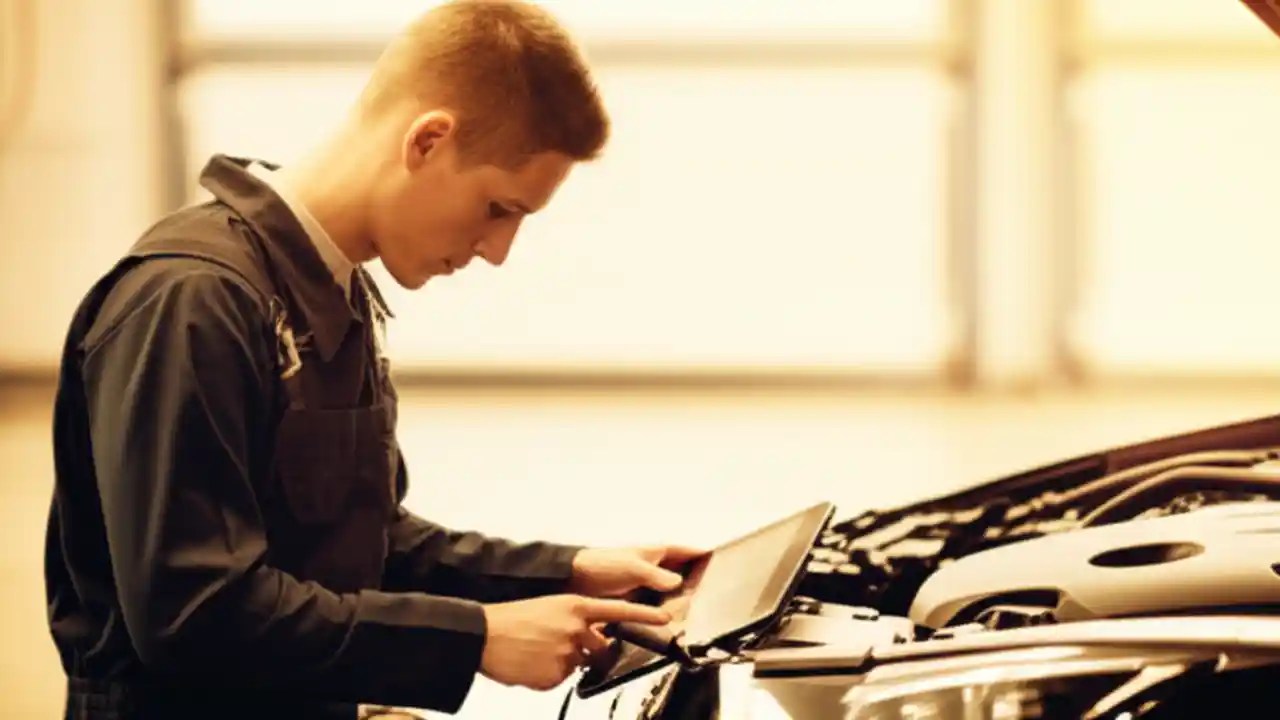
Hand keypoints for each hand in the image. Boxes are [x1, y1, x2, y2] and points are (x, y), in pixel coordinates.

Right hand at [480, 594, 670, 690]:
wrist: (483, 634)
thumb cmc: (514, 619)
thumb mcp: (551, 609)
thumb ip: (576, 620)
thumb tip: (592, 638)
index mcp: (574, 606)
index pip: (617, 611)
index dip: (643, 615)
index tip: (666, 618)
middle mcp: (575, 629)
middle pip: (599, 647)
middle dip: (588, 650)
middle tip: (559, 643)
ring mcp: (566, 654)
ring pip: (578, 664)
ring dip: (563, 661)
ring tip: (536, 651)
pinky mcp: (555, 676)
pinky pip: (561, 679)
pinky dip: (548, 674)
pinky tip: (531, 663)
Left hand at [568, 545, 707, 598]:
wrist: (574, 579)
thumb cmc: (604, 565)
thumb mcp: (635, 568)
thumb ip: (658, 576)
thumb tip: (679, 583)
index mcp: (655, 552)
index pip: (685, 550)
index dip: (701, 553)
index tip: (719, 558)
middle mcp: (653, 566)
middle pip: (681, 571)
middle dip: (695, 578)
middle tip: (713, 590)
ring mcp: (644, 583)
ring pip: (669, 590)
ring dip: (680, 598)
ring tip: (697, 609)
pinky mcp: (635, 598)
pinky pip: (656, 604)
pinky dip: (664, 609)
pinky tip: (671, 620)